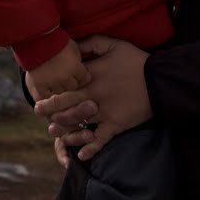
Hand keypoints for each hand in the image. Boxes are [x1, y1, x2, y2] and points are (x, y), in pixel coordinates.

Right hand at [25, 39, 89, 100]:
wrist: (37, 40)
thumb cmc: (58, 41)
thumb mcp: (74, 47)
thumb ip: (79, 60)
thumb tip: (82, 68)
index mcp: (75, 68)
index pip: (85, 80)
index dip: (83, 76)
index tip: (79, 74)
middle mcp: (64, 78)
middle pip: (73, 88)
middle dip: (72, 83)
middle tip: (67, 78)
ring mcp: (51, 83)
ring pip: (60, 93)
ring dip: (60, 88)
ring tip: (57, 82)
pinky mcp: (39, 86)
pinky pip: (46, 97)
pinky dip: (47, 94)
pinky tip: (48, 88)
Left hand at [34, 34, 149, 160]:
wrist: (160, 81)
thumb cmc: (136, 61)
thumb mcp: (114, 44)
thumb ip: (91, 43)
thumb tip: (72, 44)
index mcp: (92, 76)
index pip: (66, 84)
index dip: (52, 89)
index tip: (42, 91)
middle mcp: (94, 95)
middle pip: (66, 104)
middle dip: (50, 109)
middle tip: (39, 111)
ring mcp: (104, 112)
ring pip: (78, 123)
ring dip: (64, 129)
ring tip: (54, 132)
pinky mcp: (116, 124)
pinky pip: (101, 139)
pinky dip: (91, 148)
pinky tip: (81, 155)